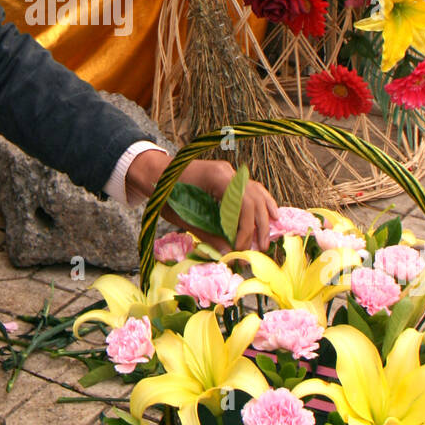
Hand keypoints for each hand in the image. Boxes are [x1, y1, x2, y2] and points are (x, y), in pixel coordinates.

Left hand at [125, 150, 278, 251]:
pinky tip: (271, 215)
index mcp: (216, 177)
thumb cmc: (164, 193)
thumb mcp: (183, 216)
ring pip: (256, 192)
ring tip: (268, 238)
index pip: (242, 204)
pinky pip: (250, 189)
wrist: (153, 172)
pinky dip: (260, 203)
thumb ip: (207, 234)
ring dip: (263, 216)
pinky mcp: (227, 176)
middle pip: (254, 199)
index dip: (245, 229)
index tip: (240, 248)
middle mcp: (227, 171)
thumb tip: (227, 253)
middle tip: (259, 249)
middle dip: (258, 226)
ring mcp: (229, 171)